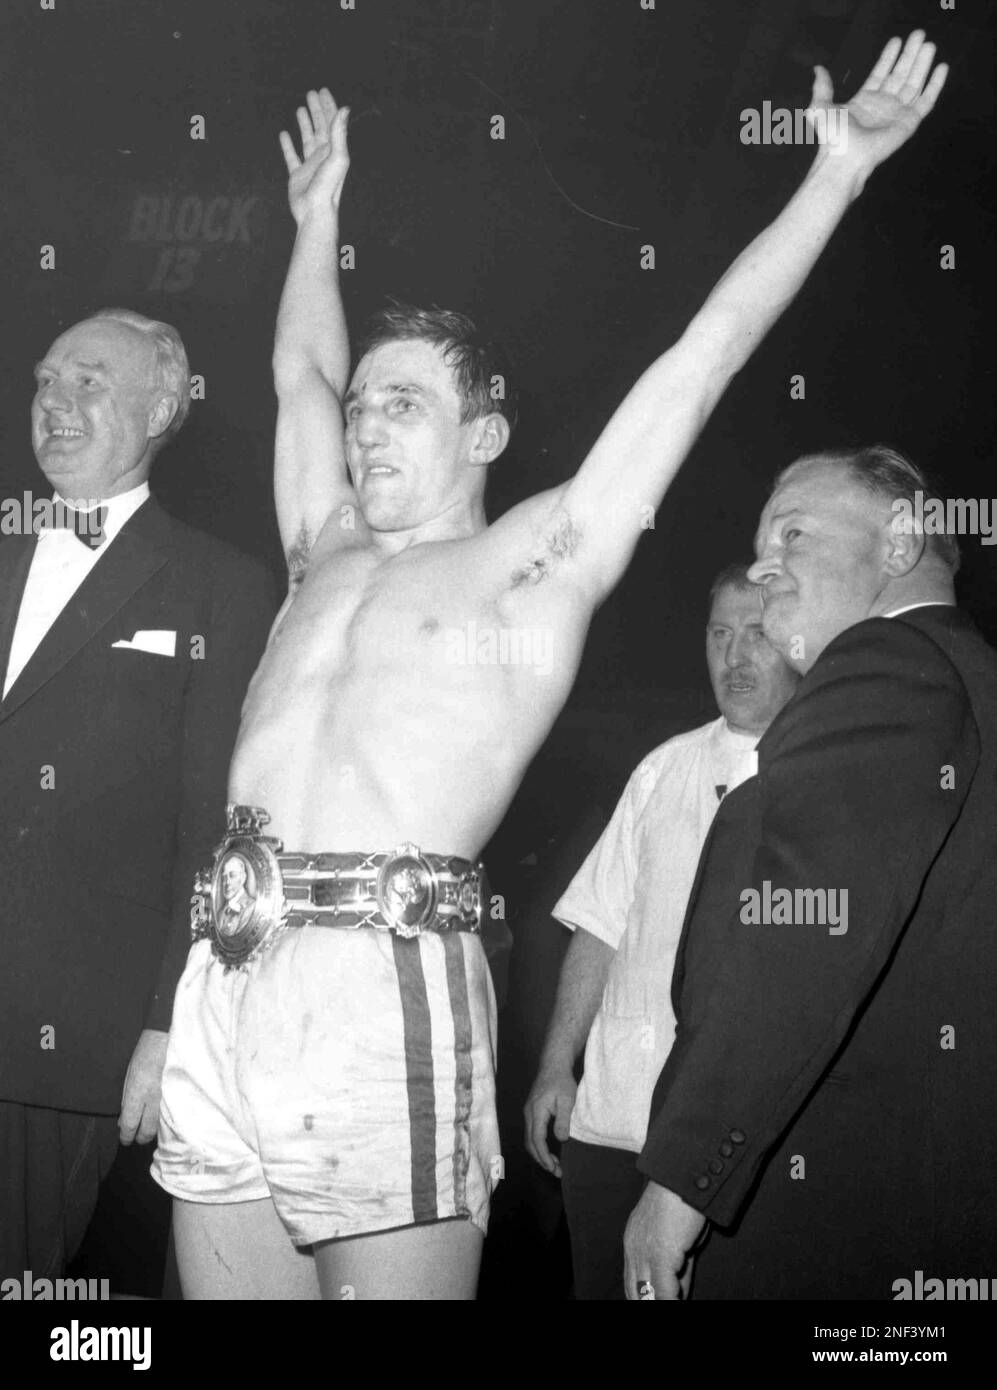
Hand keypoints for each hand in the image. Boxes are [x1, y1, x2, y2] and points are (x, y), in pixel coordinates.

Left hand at [118, 1028, 168, 1144]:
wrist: (167, 1037)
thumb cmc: (144, 1055)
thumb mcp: (129, 1076)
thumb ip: (126, 1101)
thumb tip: (123, 1122)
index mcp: (138, 1092)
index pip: (130, 1124)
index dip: (127, 1136)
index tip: (126, 1140)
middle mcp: (154, 1098)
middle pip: (148, 1130)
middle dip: (141, 1138)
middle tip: (138, 1138)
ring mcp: (169, 1097)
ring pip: (162, 1126)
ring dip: (154, 1131)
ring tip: (149, 1130)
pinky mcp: (179, 1094)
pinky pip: (172, 1115)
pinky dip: (166, 1121)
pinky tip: (163, 1121)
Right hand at [279, 87, 350, 223]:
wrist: (315, 211)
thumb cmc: (328, 186)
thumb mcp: (337, 157)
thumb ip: (339, 133)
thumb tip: (345, 108)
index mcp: (333, 150)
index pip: (332, 123)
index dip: (328, 106)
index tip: (322, 90)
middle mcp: (323, 155)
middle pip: (320, 127)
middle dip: (316, 110)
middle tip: (310, 93)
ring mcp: (310, 165)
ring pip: (307, 139)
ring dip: (304, 123)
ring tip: (299, 109)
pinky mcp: (297, 175)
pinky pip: (291, 156)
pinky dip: (287, 145)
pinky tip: (283, 134)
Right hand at [524, 1068, 576, 1176]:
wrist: (553, 1065)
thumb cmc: (562, 1081)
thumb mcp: (567, 1100)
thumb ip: (563, 1120)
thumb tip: (561, 1140)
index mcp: (536, 1111)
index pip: (537, 1139)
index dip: (544, 1156)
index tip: (553, 1168)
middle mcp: (528, 1114)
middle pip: (530, 1143)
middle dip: (542, 1159)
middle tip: (556, 1171)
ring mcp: (528, 1113)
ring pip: (529, 1139)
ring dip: (540, 1154)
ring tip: (554, 1165)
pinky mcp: (531, 1112)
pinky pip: (532, 1133)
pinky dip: (539, 1146)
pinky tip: (549, 1151)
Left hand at [623, 1181, 706, 1299]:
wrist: (685, 1178)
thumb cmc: (685, 1203)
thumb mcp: (680, 1240)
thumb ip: (679, 1269)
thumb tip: (680, 1293)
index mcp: (634, 1242)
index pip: (632, 1283)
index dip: (644, 1298)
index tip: (657, 1300)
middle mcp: (633, 1249)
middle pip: (634, 1291)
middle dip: (650, 1301)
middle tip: (667, 1302)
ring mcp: (644, 1253)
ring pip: (645, 1296)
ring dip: (659, 1301)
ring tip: (674, 1302)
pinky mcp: (660, 1255)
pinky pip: (663, 1293)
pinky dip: (672, 1300)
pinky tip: (681, 1301)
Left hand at [807, 30, 947, 177]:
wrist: (846, 159)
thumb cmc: (832, 138)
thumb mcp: (821, 108)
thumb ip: (822, 87)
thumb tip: (818, 69)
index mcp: (864, 102)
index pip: (880, 73)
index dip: (888, 57)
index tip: (896, 40)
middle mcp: (882, 106)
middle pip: (900, 74)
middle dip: (909, 54)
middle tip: (918, 35)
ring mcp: (896, 114)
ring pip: (914, 83)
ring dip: (922, 64)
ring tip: (929, 44)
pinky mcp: (909, 122)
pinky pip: (926, 100)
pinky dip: (935, 84)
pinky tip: (941, 67)